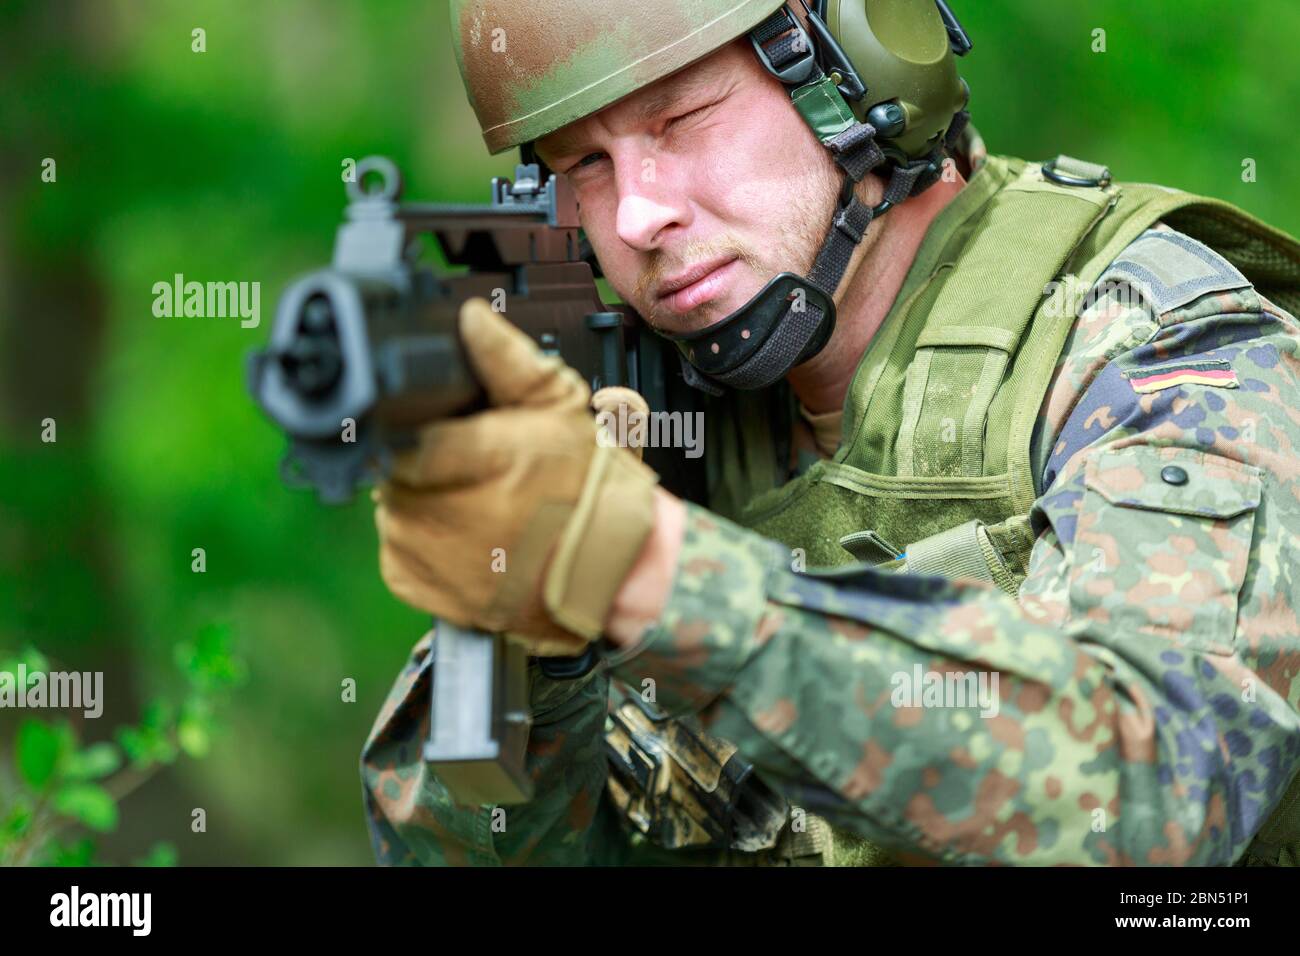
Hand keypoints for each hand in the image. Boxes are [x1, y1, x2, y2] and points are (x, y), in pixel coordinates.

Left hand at [373, 298, 659, 655]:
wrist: (609, 571)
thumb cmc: (589, 493)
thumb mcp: (560, 408)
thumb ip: (508, 360)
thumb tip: (471, 319)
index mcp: (467, 457)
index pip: (401, 424)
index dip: (428, 425)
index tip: (456, 431)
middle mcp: (433, 508)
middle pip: (394, 462)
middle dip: (429, 460)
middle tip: (478, 468)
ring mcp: (418, 549)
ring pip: (394, 502)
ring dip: (425, 497)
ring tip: (478, 502)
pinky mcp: (412, 581)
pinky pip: (399, 545)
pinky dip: (425, 538)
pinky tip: (468, 534)